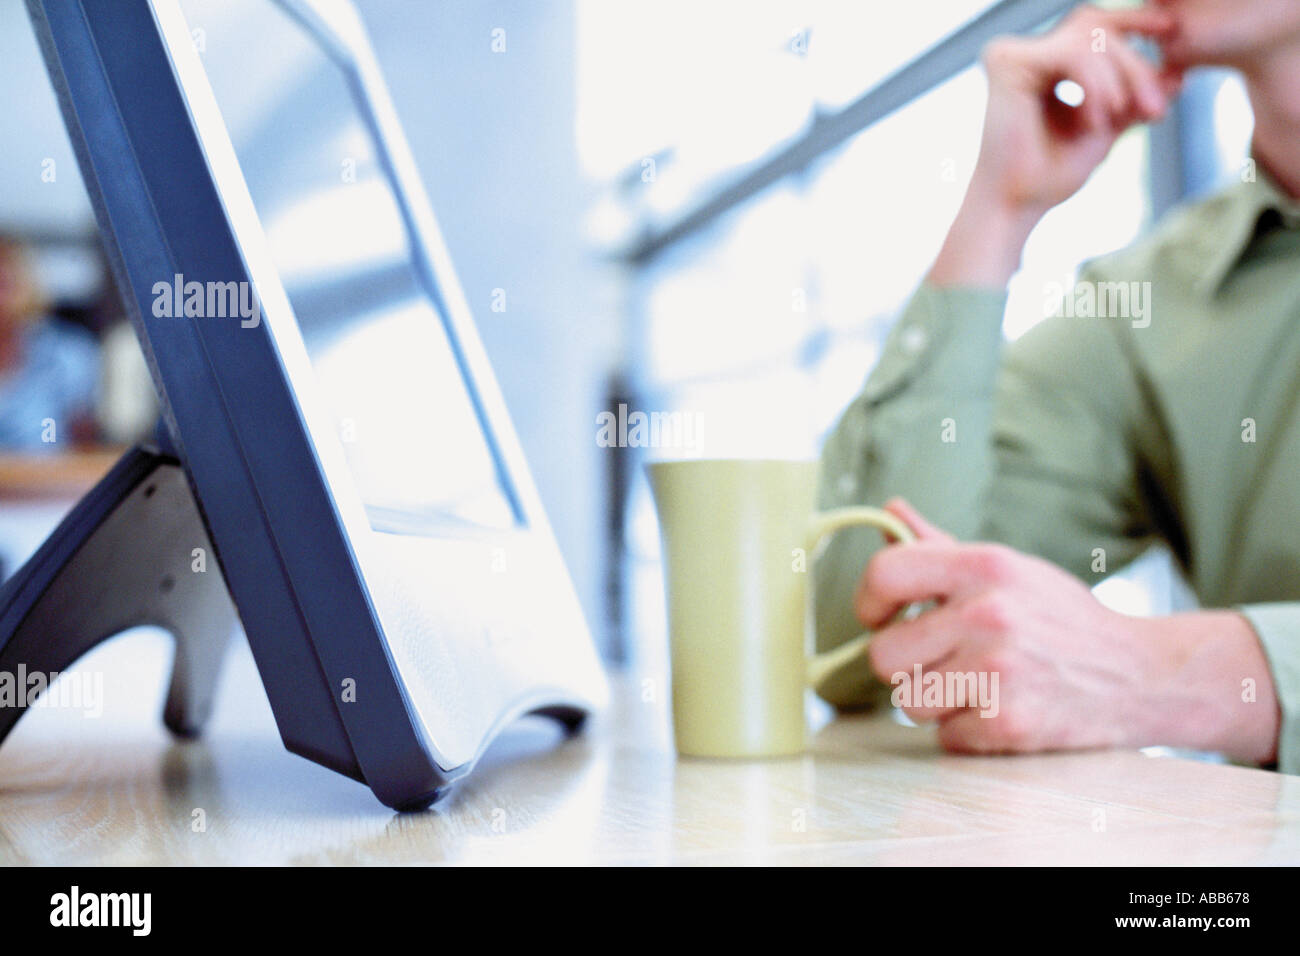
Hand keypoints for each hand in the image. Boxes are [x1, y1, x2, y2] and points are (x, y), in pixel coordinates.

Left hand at [856, 499, 1279, 763]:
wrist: (1140, 675)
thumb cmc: (1061, 619)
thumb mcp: (1008, 568)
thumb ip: (941, 547)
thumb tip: (889, 512)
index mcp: (984, 566)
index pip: (885, 574)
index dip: (868, 601)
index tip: (880, 616)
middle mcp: (989, 614)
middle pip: (884, 654)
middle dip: (904, 664)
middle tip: (941, 659)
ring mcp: (998, 671)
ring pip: (909, 701)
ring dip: (935, 701)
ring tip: (977, 684)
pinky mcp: (1008, 722)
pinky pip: (945, 736)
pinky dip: (966, 731)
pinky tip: (1000, 708)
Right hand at [929, 4, 1182, 285]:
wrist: (1017, 205)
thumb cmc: (1050, 176)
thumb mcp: (1104, 128)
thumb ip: (1134, 99)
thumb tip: (1179, 75)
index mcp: (1040, 65)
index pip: (1094, 28)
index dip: (1135, 22)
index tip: (1171, 34)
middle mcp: (1023, 54)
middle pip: (1096, 28)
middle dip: (1134, 64)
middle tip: (1156, 108)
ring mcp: (1012, 55)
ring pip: (1089, 39)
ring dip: (1120, 79)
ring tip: (1125, 119)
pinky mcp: (1008, 63)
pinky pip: (1074, 55)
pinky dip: (1095, 87)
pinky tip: (1096, 122)